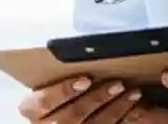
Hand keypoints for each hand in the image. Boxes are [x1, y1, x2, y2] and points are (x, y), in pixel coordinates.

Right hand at [18, 76, 144, 122]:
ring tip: (132, 93)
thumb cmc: (53, 97)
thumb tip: (80, 50)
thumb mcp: (46, 86)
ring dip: (116, 109)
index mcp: (32, 110)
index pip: (44, 101)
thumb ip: (56, 76)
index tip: (85, 79)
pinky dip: (123, 119)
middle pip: (72, 114)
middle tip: (117, 83)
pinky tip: (134, 107)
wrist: (63, 116)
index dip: (64, 91)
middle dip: (97, 98)